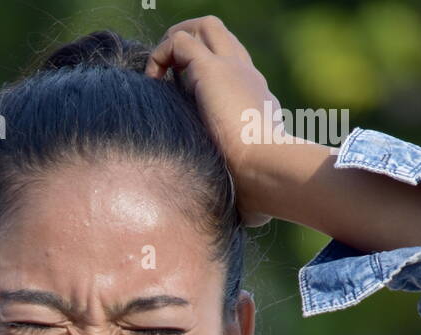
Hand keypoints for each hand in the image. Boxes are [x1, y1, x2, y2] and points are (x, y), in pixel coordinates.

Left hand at [144, 16, 284, 227]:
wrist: (268, 175)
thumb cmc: (262, 192)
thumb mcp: (249, 188)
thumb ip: (241, 190)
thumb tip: (239, 220)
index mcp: (258, 102)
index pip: (233, 72)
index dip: (205, 80)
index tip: (185, 106)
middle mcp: (248, 78)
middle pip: (222, 40)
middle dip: (191, 49)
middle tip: (167, 78)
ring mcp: (233, 69)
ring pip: (205, 27)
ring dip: (176, 42)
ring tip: (157, 74)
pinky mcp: (213, 70)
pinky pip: (181, 41)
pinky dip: (161, 55)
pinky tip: (152, 84)